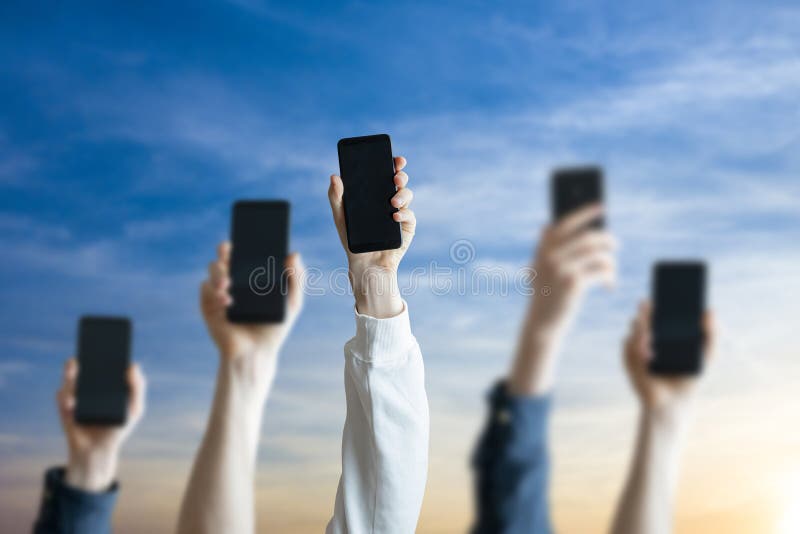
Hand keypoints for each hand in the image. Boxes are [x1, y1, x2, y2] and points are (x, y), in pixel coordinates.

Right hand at [57, 358, 146, 491]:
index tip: (111, 338)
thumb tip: (133, 364)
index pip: (105, 360)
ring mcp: (75, 393)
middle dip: (88, 354)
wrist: (98, 450)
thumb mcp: (135, 408)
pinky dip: (66, 396)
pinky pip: (62, 395)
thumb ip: (137, 387)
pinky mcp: (64, 405)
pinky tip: (73, 400)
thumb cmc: (119, 427)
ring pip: (71, 376)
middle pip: (87, 363)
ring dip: (73, 371)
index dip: (107, 348)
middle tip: (93, 347)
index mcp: (107, 382)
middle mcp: (89, 383)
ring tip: (77, 366)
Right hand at [200, 242, 304, 365]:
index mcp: (252, 275)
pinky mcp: (208, 305)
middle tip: (229, 249)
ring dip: (219, 272)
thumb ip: (295, 279)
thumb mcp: (291, 302)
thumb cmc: (274, 328)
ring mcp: (220, 291)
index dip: (244, 238)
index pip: (245, 250)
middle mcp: (234, 278)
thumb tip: (294, 254)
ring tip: (228, 284)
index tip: (248, 230)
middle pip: (225, 255)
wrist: (257, 353)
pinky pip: (205, 289)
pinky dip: (214, 292)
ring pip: (213, 269)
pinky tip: (226, 300)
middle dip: (225, 249)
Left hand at [328, 156, 414, 317]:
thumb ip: (336, 197)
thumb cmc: (352, 239)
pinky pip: (409, 216)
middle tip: (395, 176)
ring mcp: (400, 212)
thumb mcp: (340, 216)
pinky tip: (394, 215)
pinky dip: (403, 214)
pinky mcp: (407, 227)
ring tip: (393, 201)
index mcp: (376, 194)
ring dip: (402, 194)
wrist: (363, 264)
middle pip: (399, 181)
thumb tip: (334, 176)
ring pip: (407, 195)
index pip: (385, 173)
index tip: (393, 158)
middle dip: (400, 175)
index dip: (392, 163)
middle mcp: (390, 200)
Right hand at [528, 204, 617, 335]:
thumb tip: (550, 225)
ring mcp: (561, 269)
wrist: (541, 323)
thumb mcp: (540, 269)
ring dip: (610, 261)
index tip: (601, 207)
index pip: (565, 223)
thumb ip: (546, 248)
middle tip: (615, 244)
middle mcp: (550, 256)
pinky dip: (609, 277)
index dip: (584, 213)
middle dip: (606, 239)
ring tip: (612, 269)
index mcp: (542, 250)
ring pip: (598, 254)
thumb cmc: (547, 294)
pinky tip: (609, 285)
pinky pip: (601, 271)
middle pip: (588, 238)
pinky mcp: (573, 284)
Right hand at [623, 301, 715, 411]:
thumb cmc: (690, 377)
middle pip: (647, 314)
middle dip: (648, 306)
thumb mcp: (706, 354)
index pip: (663, 309)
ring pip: (635, 326)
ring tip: (648, 317)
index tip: (670, 285)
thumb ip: (711, 334)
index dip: (664, 296)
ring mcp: (638, 346)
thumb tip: (710, 309)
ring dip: (641, 322)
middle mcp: (650, 335)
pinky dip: (636, 344)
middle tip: (654, 301)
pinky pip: (629, 344)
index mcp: (667, 331)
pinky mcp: (630, 358)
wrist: (675, 402)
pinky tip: (646, 347)